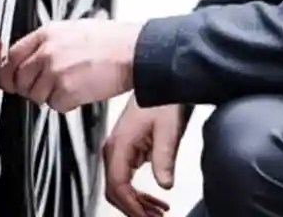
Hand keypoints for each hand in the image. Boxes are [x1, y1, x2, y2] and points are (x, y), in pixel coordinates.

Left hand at [0, 19, 140, 112]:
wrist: (134, 51)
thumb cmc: (110, 41)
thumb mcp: (72, 30)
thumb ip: (47, 44)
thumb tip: (29, 59)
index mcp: (46, 34)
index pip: (11, 56)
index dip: (10, 73)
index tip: (11, 80)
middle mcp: (47, 51)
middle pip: (19, 80)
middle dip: (31, 88)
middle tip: (50, 85)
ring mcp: (55, 71)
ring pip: (35, 96)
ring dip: (51, 96)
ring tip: (72, 84)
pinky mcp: (66, 90)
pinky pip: (54, 106)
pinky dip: (66, 104)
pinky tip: (80, 91)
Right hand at [103, 94, 184, 216]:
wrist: (161, 80)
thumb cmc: (163, 99)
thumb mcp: (168, 130)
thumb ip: (164, 158)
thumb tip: (164, 183)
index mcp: (119, 145)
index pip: (118, 187)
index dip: (132, 207)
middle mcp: (114, 148)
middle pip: (115, 190)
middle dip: (134, 209)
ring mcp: (119, 148)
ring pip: (120, 186)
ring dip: (137, 203)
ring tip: (157, 213)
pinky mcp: (128, 147)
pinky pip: (127, 177)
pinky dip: (139, 192)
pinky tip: (154, 199)